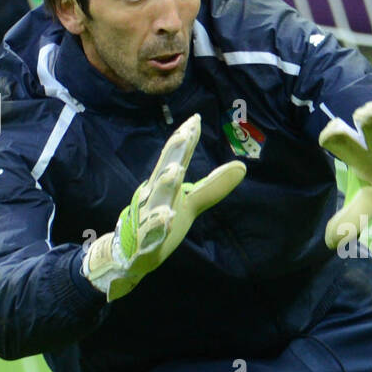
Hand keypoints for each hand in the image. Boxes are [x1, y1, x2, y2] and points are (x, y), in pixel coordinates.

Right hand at [83, 114, 245, 300]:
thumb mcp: (191, 202)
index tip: (196, 119)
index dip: (186, 140)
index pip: (177, 158)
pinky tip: (166, 218)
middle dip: (174, 151)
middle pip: (165, 169)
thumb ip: (213, 185)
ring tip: (176, 170)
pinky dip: (157, 224)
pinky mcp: (145, 238)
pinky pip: (151, 231)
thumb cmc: (161, 219)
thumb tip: (242, 166)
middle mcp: (155, 195)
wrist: (130, 253)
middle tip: (185, 133)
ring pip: (157, 197)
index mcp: (165, 184)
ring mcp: (148, 215)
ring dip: (165, 183)